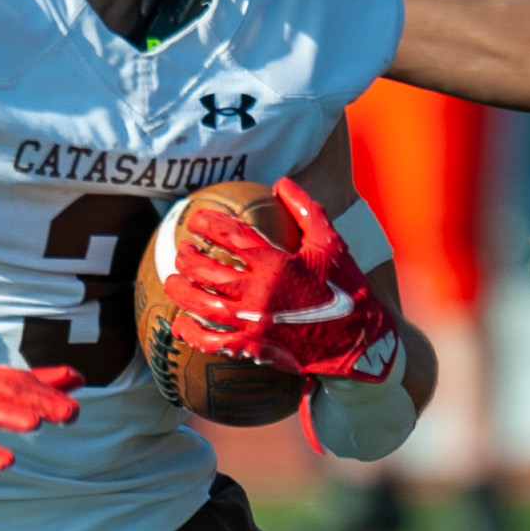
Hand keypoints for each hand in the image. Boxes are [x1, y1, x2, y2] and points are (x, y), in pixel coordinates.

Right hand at [0, 360, 82, 480]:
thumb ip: (32, 384)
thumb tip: (77, 377)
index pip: (14, 378)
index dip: (44, 387)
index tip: (76, 395)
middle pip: (0, 390)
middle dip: (35, 400)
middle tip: (69, 414)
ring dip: (7, 415)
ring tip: (37, 424)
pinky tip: (6, 462)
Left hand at [164, 178, 400, 381]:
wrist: (357, 341)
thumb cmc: (345, 288)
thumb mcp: (330, 244)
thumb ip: (306, 209)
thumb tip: (282, 182)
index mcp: (277, 264)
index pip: (230, 236)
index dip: (208, 224)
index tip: (195, 219)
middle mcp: (259, 293)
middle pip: (207, 271)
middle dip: (187, 257)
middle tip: (182, 250)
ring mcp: (252, 323)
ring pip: (201, 304)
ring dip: (180, 290)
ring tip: (172, 279)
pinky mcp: (251, 348)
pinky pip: (210, 341)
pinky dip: (191, 333)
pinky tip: (180, 324)